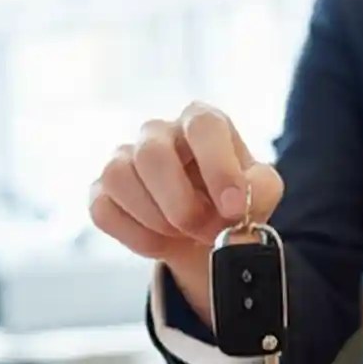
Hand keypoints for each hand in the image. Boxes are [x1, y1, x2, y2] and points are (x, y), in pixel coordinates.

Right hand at [90, 102, 283, 318]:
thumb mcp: (260, 193)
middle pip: (153, 155)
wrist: (202, 232)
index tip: (233, 207)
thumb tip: (235, 215)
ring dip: (158, 220)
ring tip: (184, 233)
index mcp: (201, 122)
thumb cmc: (230, 201)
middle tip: (206, 231)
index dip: (218, 167)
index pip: (203, 126)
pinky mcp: (103, 190)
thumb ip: (258, 194)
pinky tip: (160, 241)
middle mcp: (159, 133)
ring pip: (121, 179)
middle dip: (182, 205)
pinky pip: (104, 210)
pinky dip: (136, 236)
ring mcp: (125, 159)